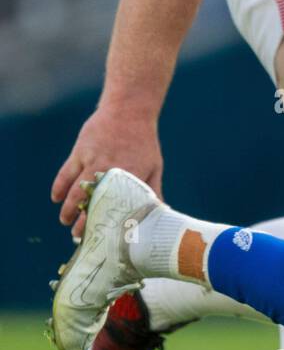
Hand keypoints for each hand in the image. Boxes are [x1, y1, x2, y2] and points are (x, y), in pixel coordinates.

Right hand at [51, 105, 162, 238]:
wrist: (129, 109)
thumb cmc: (144, 141)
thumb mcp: (154, 166)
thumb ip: (154, 191)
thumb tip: (162, 213)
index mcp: (130, 177)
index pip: (116, 209)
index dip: (107, 226)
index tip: (102, 240)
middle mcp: (110, 171)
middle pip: (92, 203)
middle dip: (83, 222)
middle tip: (78, 236)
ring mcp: (92, 160)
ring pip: (75, 191)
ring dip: (67, 209)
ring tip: (65, 221)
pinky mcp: (80, 151)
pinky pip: (65, 173)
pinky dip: (59, 187)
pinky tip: (56, 198)